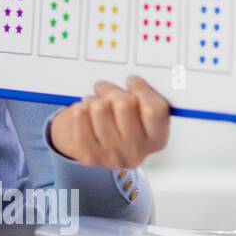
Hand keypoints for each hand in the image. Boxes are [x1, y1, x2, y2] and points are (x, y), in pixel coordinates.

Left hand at [48, 75, 170, 168]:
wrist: (92, 148)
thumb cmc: (119, 124)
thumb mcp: (139, 113)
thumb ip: (142, 97)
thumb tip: (134, 80)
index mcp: (156, 139)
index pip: (154, 109)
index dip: (141, 89)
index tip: (131, 80)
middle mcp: (136, 152)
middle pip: (125, 104)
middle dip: (112, 90)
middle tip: (104, 88)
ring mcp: (112, 155)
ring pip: (100, 107)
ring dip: (94, 100)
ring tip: (94, 104)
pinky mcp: (88, 155)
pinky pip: (80, 115)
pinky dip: (80, 108)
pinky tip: (84, 112)